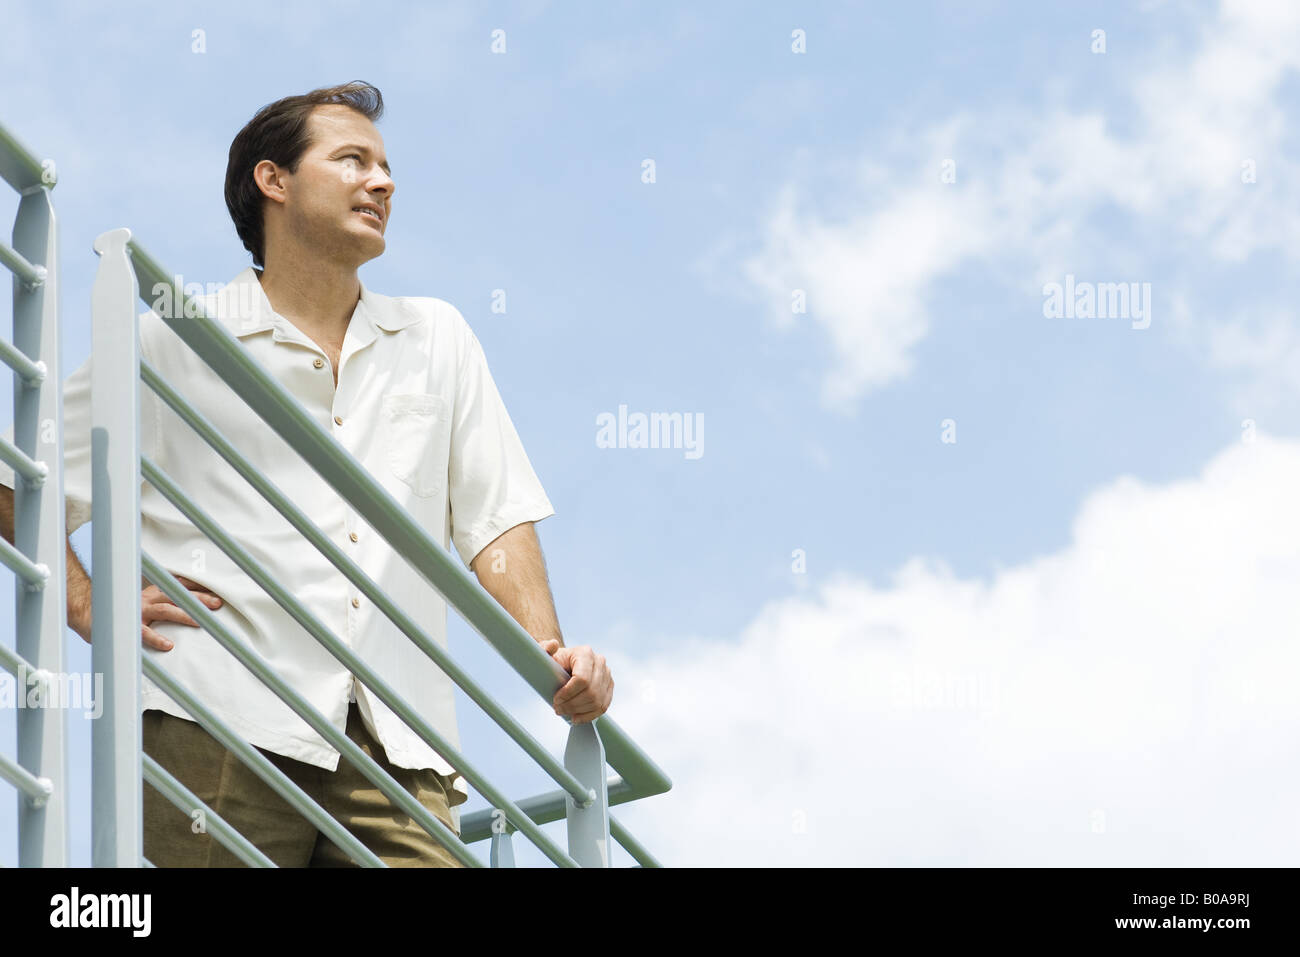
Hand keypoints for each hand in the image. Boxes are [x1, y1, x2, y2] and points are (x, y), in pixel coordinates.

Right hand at [74, 573, 223, 651]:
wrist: (86, 611)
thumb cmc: (120, 609)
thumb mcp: (143, 600)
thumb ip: (162, 601)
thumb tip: (185, 602)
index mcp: (153, 592)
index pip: (179, 585)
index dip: (199, 586)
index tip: (218, 587)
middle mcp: (147, 598)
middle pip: (178, 595)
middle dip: (199, 598)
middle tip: (218, 603)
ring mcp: (138, 611)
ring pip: (166, 610)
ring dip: (185, 615)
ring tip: (201, 621)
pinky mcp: (128, 626)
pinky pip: (144, 633)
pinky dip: (157, 639)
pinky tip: (169, 645)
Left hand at [538, 640, 612, 725]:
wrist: (566, 663)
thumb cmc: (555, 660)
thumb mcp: (545, 653)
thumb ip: (544, 648)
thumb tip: (552, 645)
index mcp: (586, 653)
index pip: (582, 679)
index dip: (568, 693)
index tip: (556, 699)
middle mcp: (600, 662)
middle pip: (590, 692)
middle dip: (572, 704)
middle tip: (558, 709)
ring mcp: (607, 674)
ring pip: (597, 701)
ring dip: (579, 711)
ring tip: (565, 712)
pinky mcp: (609, 686)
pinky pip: (603, 706)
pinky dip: (589, 715)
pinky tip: (576, 717)